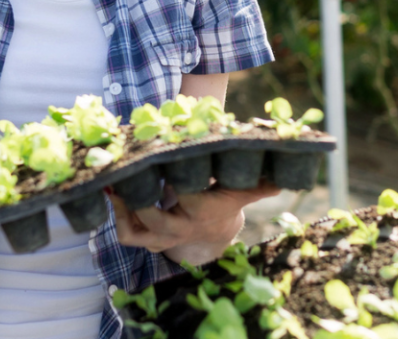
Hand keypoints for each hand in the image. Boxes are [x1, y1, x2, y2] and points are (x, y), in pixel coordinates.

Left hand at [109, 181, 280, 266]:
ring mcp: (162, 236)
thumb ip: (260, 183)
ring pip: (136, 230)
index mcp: (203, 212)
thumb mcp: (242, 191)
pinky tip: (114, 192)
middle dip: (139, 196)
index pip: (187, 196)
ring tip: (114, 181)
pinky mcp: (149, 239)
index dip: (175, 180)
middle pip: (155, 218)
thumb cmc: (225, 200)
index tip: (164, 157)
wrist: (214, 233)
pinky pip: (128, 235)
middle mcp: (181, 228)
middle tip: (128, 170)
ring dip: (122, 207)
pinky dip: (118, 218)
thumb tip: (284, 177)